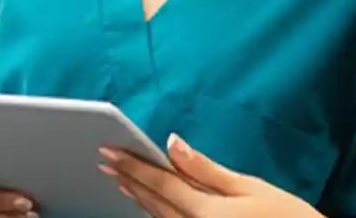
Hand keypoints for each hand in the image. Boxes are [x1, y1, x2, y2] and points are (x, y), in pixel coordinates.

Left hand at [99, 134, 324, 217]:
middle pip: (153, 202)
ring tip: (120, 180)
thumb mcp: (249, 188)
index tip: (109, 150)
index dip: (132, 165)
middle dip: (128, 180)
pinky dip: (156, 215)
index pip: (160, 183)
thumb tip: (174, 144)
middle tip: (105, 161)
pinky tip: (148, 206)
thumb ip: (206, 169)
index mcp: (206, 212)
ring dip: (137, 198)